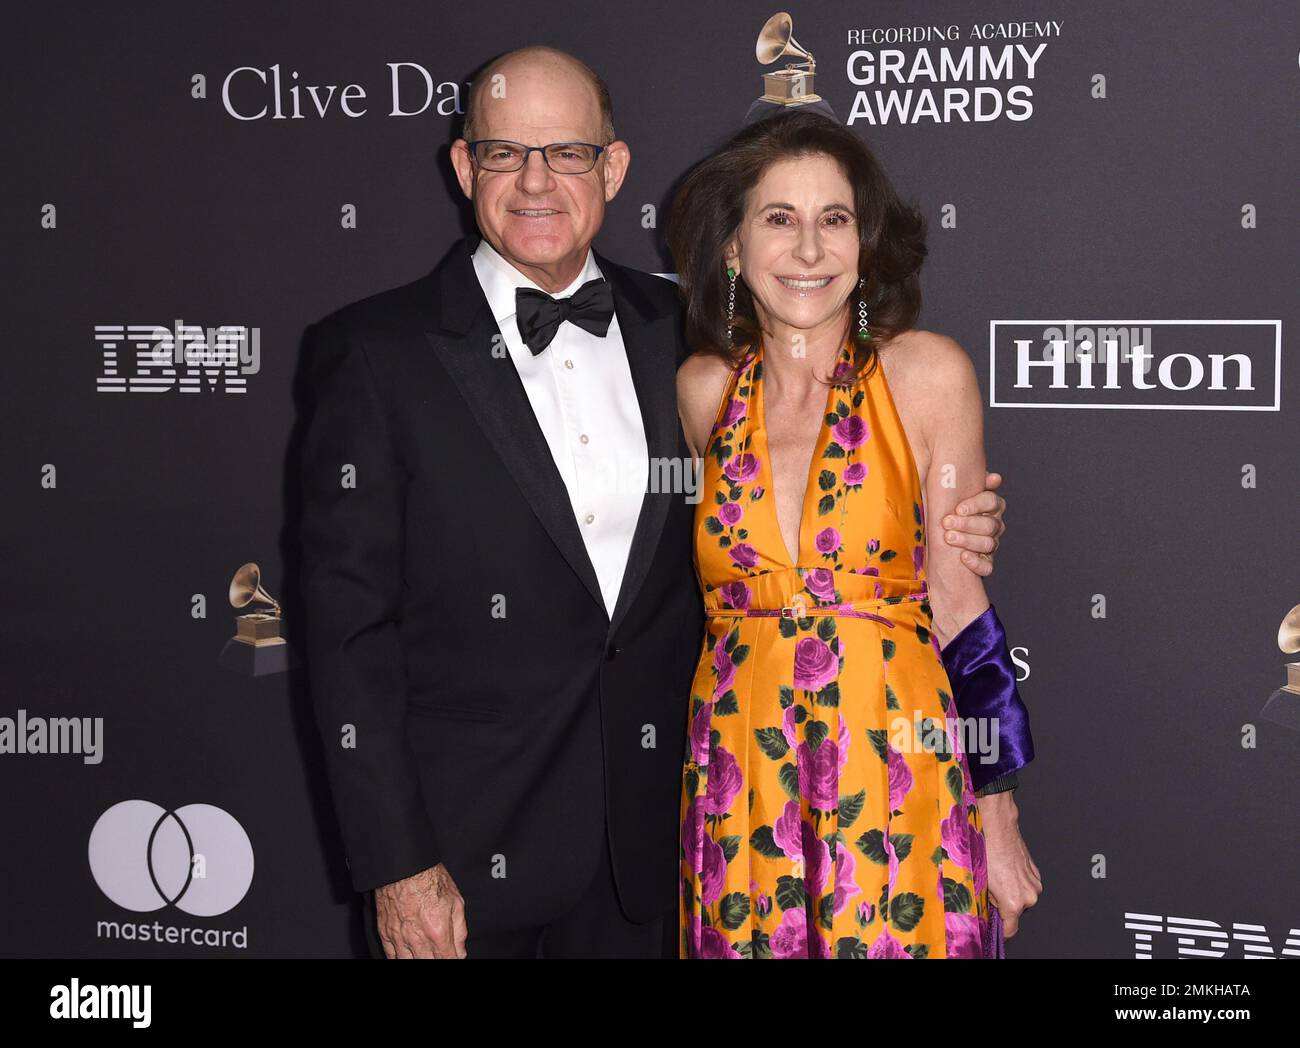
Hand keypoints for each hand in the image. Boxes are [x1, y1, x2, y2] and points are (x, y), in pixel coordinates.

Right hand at [373, 863, 467, 958]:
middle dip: (436, 960)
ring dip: (418, 960)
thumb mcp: (456, 901)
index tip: (454, 956)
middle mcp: (418, 939)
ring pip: (408, 963)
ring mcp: (399, 938)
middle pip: (428, 963)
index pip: (447, 960)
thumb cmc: (429, 879)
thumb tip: (461, 950)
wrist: (404, 867)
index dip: (453, 960)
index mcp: (438, 933)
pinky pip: (391, 955)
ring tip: (424, 954)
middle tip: (439, 953)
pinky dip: (399, 958)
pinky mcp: (385, 932)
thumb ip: (460, 930)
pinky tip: (407, 956)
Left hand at [942, 471, 1005, 576]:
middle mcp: (993, 523)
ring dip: (968, 541)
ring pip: (989, 543)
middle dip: (967, 523)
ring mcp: (990, 543)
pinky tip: (963, 557)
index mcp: (987, 504)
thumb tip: (966, 469)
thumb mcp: (941, 490)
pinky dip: (977, 563)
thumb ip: (952, 477)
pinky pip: (988, 566)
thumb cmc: (937, 508)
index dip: (977, 504)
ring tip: (949, 538)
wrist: (929, 540)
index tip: (958, 508)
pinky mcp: (984, 562)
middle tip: (947, 523)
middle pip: (990, 523)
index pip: (992, 501)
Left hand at [975, 792, 1040, 936]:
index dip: (1000, 930)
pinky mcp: (1036, 874)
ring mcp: (1035, 884)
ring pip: (1021, 898)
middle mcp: (1029, 896)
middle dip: (1002, 905)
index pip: (1010, 930)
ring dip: (1010, 893)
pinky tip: (1005, 870)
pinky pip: (1026, 886)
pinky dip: (1016, 883)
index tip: (993, 927)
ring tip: (997, 877)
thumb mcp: (980, 883)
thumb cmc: (986, 853)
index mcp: (1013, 902)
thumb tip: (987, 911)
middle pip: (1015, 912)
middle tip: (989, 890)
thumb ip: (986, 903)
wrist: (997, 828)